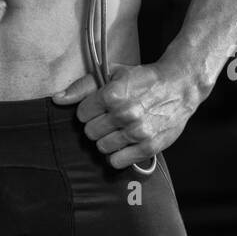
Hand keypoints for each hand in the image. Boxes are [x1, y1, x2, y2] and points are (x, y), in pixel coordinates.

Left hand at [52, 60, 198, 169]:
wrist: (179, 86)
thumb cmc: (143, 80)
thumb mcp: (112, 74)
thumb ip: (83, 86)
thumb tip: (57, 99)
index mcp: (113, 94)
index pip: (81, 114)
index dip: (89, 110)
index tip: (100, 107)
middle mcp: (125, 113)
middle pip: (90, 132)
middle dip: (97, 125)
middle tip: (111, 119)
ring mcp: (138, 132)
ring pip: (102, 147)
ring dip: (108, 140)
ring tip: (119, 129)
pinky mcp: (149, 146)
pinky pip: (117, 161)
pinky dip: (118, 154)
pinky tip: (126, 143)